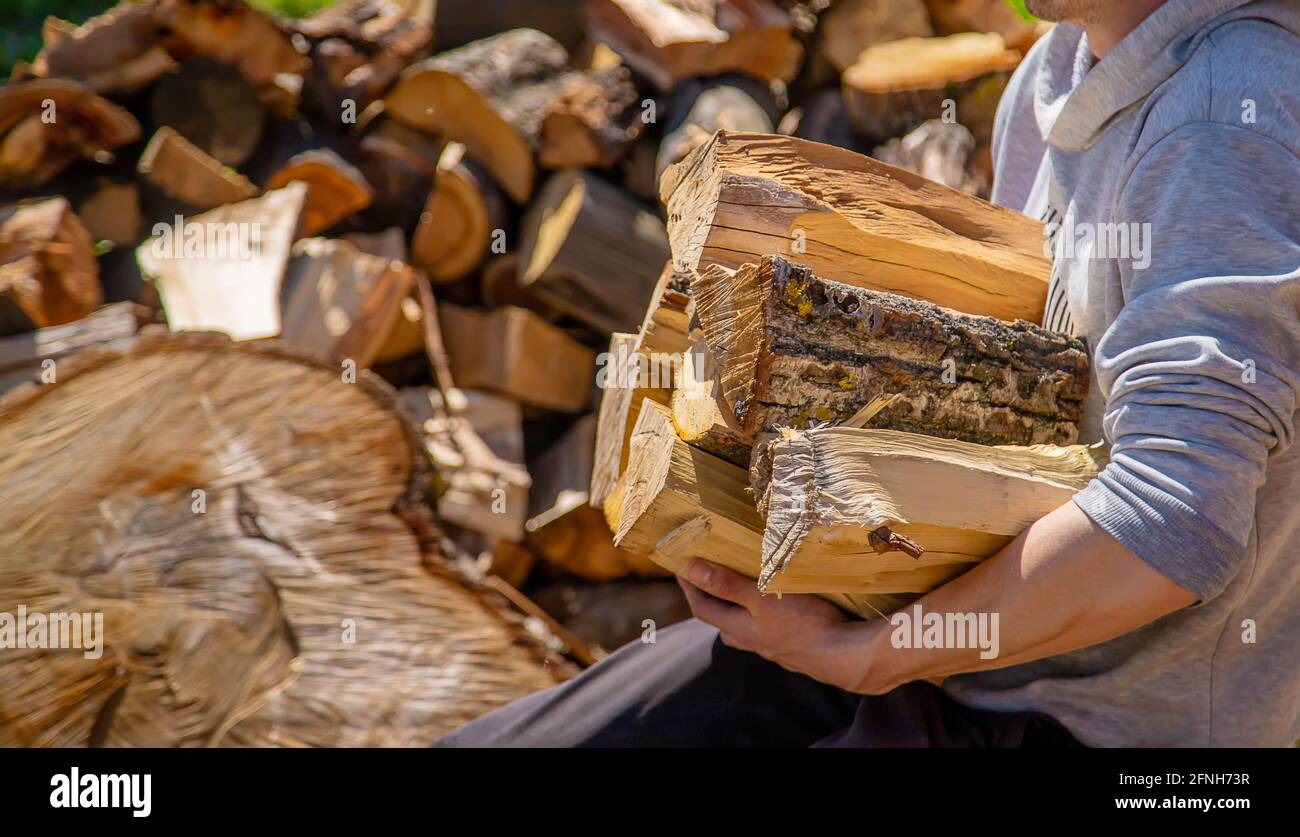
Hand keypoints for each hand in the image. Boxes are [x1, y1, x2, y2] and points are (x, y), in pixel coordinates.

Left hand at [677, 559, 879, 692]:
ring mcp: (775, 648)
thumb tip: (690, 569)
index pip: (703, 607)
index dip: (689, 586)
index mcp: (739, 629)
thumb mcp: (762, 598)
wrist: (846, 657)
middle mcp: (753, 642)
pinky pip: (770, 633)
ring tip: (741, 593)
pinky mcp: (796, 648)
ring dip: (738, 612)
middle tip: (707, 577)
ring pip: (746, 630)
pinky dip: (764, 619)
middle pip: (722, 622)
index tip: (680, 566)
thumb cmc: (805, 623)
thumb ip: (727, 585)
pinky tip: (778, 612)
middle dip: (711, 600)